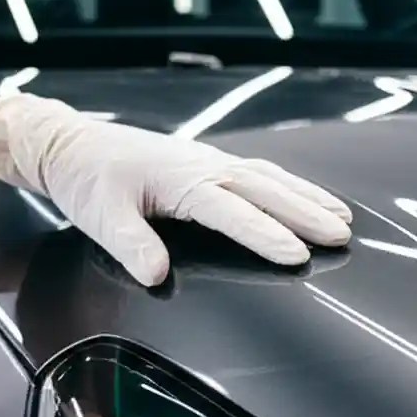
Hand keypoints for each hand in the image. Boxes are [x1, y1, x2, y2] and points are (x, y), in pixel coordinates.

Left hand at [0, 94, 351, 285]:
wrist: (73, 144)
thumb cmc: (88, 180)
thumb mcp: (100, 216)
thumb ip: (131, 243)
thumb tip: (156, 272)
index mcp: (182, 180)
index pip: (233, 212)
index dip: (266, 234)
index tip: (297, 254)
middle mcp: (205, 167)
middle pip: (266, 191)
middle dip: (306, 214)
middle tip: (341, 236)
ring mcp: (211, 161)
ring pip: (270, 178)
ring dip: (307, 198)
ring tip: (342, 218)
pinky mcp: (209, 162)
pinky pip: (260, 172)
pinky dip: (290, 185)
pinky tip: (307, 196)